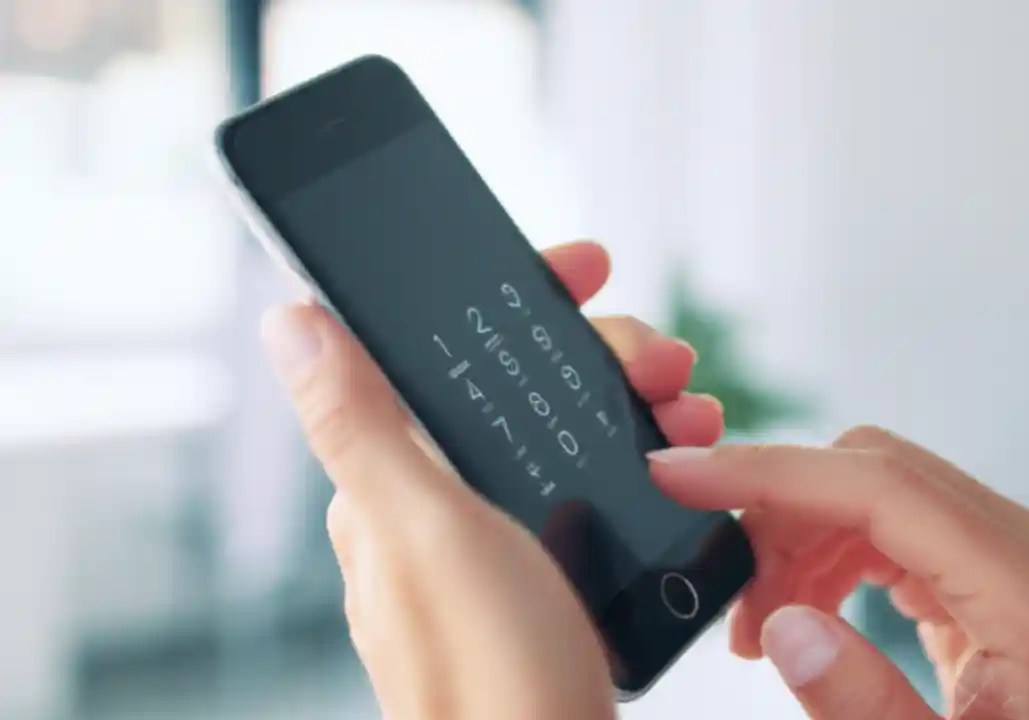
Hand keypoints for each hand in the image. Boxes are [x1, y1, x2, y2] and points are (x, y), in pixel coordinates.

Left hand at [261, 241, 723, 718]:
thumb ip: (362, 428)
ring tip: (690, 410)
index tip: (584, 271)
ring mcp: (504, 541)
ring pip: (567, 434)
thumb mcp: (429, 534)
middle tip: (665, 364)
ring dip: (634, 405)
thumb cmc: (491, 679)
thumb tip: (291, 324)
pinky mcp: (556, 574)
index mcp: (399, 483)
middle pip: (519, 389)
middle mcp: (445, 507)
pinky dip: (645, 463)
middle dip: (601, 355)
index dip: (516, 302)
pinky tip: (679, 465)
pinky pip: (597, 489)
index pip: (447, 355)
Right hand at [649, 428, 1028, 719]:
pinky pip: (892, 533)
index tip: (680, 475)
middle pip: (868, 474)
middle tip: (733, 608)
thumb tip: (783, 627)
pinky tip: (807, 619)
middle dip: (776, 518)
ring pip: (872, 496)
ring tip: (763, 632)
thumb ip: (866, 707)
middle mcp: (1025, 548)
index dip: (767, 473)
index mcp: (1028, 587)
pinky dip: (831, 563)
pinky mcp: (991, 576)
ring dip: (798, 547)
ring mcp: (1010, 556)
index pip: (876, 484)